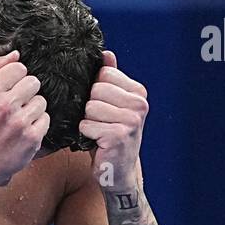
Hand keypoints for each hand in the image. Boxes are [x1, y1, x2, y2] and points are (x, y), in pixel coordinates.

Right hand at [0, 48, 49, 191]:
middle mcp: (4, 104)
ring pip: (41, 101)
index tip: (9, 91)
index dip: (16, 79)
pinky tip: (23, 133)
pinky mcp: (32, 137)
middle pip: (33, 82)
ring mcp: (19, 121)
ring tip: (18, 122)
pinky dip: (37, 126)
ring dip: (33, 111)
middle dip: (27, 94)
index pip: (18, 67)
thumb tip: (15, 53)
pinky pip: (45, 119)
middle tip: (14, 108)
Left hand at [79, 51, 147, 190]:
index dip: (95, 90)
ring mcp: (131, 120)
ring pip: (89, 107)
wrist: (117, 171)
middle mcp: (139, 104)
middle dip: (90, 107)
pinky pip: (86, 125)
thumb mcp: (113, 104)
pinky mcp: (119, 136)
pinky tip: (98, 142)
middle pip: (95, 89)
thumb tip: (106, 53)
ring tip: (99, 132)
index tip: (104, 107)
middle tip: (101, 123)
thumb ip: (110, 78)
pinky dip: (85, 135)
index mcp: (138, 92)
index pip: (103, 73)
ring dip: (88, 122)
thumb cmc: (111, 135)